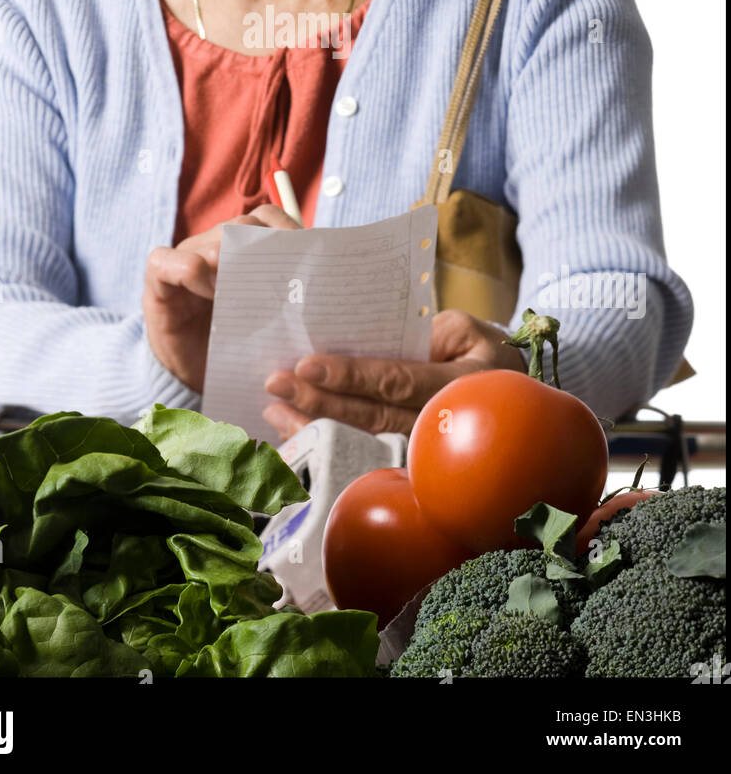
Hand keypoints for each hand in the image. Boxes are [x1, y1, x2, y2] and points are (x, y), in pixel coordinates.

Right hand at [142, 204, 301, 392]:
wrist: (190, 377)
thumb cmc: (235, 345)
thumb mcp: (268, 319)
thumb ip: (286, 294)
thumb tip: (322, 279)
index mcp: (243, 249)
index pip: (268, 218)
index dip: (287, 229)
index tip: (307, 254)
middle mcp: (213, 246)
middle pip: (242, 226)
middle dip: (264, 248)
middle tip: (279, 277)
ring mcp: (184, 259)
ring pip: (211, 238)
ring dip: (231, 258)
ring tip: (244, 286)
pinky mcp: (157, 280)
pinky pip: (164, 260)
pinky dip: (189, 269)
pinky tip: (209, 292)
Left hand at [262, 309, 526, 440]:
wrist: (511, 394)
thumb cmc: (482, 352)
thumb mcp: (467, 330)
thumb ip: (428, 334)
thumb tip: (378, 341)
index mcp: (453, 384)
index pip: (393, 381)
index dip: (349, 376)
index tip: (307, 367)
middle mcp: (436, 421)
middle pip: (369, 416)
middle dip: (318, 403)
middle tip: (277, 386)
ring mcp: (421, 445)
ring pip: (362, 438)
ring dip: (314, 426)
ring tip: (275, 411)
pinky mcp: (406, 454)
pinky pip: (363, 449)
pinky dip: (326, 441)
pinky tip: (293, 432)